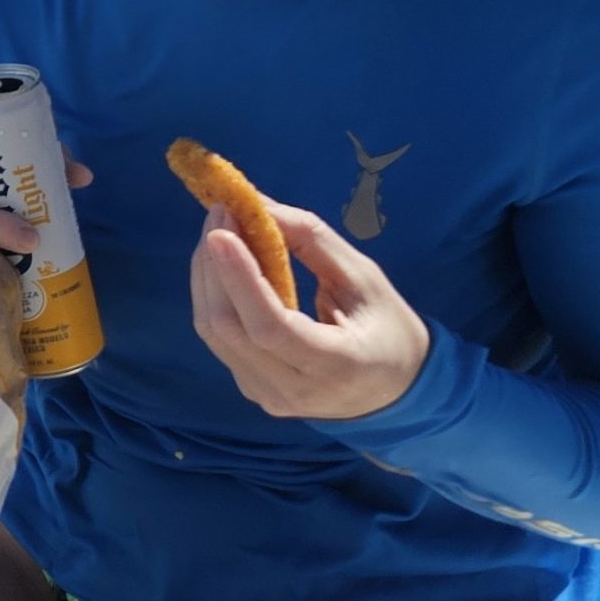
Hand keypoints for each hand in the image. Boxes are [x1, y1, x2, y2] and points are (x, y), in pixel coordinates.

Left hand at [188, 200, 429, 420]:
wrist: (391, 389)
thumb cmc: (385, 325)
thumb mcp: (363, 277)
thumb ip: (311, 239)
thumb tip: (255, 204)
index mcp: (338, 367)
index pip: (271, 328)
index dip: (240, 279)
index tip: (221, 232)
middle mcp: (295, 391)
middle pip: (230, 328)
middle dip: (215, 265)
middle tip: (221, 213)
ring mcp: (268, 396)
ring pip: (214, 332)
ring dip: (208, 274)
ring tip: (220, 230)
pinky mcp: (251, 388)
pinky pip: (219, 338)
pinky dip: (215, 294)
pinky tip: (223, 264)